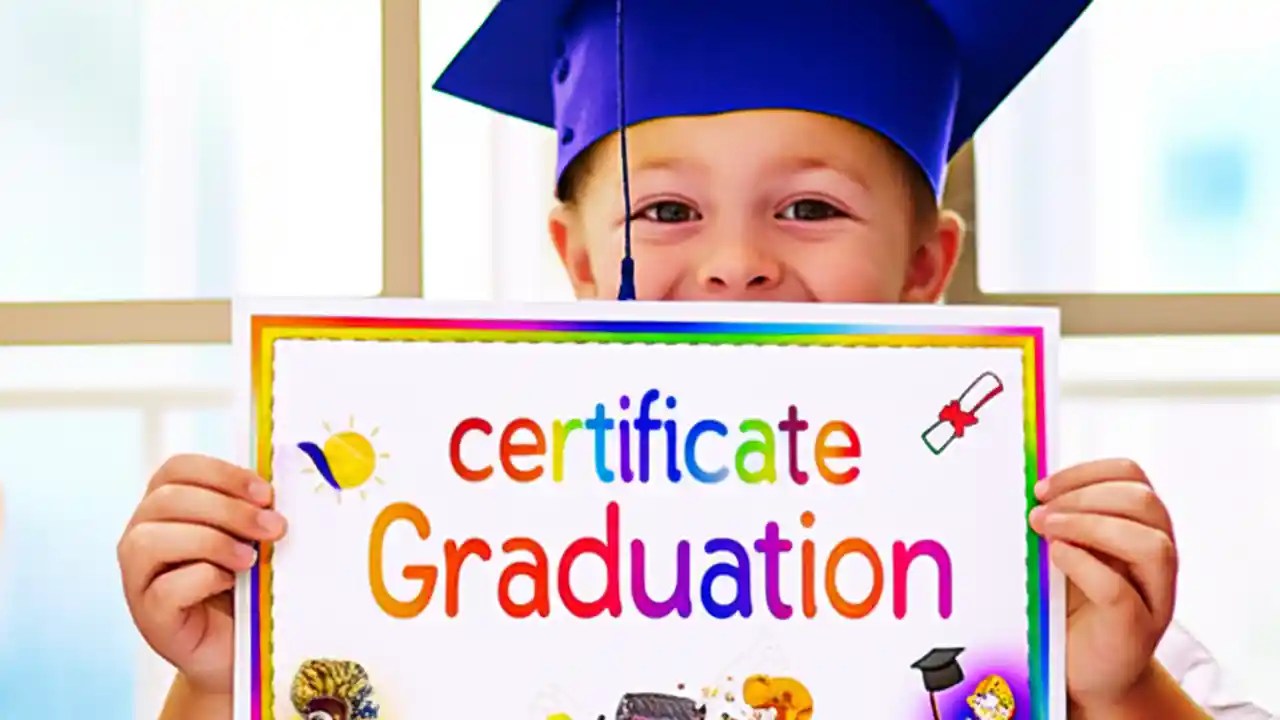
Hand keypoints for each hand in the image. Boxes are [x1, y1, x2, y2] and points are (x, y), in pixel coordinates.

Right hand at [118, 454, 286, 694]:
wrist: (240, 645)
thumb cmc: (245, 586)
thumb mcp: (253, 540)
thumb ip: (254, 512)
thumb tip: (275, 491)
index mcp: (167, 507)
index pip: (177, 469)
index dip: (222, 473)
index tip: (266, 493)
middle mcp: (142, 535)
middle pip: (168, 499)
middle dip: (228, 509)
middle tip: (273, 527)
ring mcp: (138, 577)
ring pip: (152, 539)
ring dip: (211, 541)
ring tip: (251, 559)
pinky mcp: (148, 615)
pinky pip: (164, 588)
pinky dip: (203, 579)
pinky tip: (229, 583)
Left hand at [1029, 459, 1177, 711]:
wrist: (1084, 669)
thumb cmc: (1073, 606)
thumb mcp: (1065, 552)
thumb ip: (1059, 521)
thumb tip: (1029, 490)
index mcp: (1140, 527)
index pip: (1132, 477)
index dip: (1087, 472)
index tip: (1042, 487)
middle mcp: (1157, 558)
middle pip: (1145, 503)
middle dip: (1085, 497)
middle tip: (1039, 512)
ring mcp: (1153, 596)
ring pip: (1150, 543)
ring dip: (1090, 525)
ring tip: (1046, 531)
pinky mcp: (1136, 630)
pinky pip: (1120, 590)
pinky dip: (1085, 564)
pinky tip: (1057, 556)